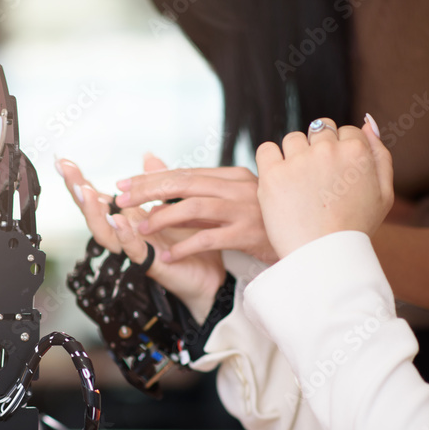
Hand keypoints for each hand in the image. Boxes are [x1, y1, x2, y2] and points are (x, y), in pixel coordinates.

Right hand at [58, 156, 224, 324]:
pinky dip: (124, 235)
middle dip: (78, 193)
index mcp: (129, 217)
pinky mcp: (149, 262)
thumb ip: (158, 182)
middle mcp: (127, 233)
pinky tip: (118, 221)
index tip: (64, 162)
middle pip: (94, 214)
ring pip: (105, 233)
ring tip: (87, 193)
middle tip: (68, 173)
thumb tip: (148, 157)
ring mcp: (135, 248)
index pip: (98, 197)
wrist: (210, 274)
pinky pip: (132, 249)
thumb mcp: (173, 204)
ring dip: (95, 213)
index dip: (80, 180)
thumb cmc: (188, 243)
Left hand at [113, 163, 276, 263]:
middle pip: (183, 183)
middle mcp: (236, 187)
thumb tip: (162, 201)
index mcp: (232, 177)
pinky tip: (167, 256)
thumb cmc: (267, 223)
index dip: (151, 178)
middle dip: (148, 190)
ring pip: (194, 207)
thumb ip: (201, 200)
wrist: (308, 240)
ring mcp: (243, 209)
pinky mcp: (248, 233)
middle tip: (120, 199)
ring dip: (163, 218)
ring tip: (141, 228)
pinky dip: (185, 247)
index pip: (184, 173)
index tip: (124, 184)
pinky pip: (210, 238)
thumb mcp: (233, 205)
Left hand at [255, 118, 393, 257]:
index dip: (339, 152)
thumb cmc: (355, 230)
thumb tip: (368, 124)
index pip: (345, 131)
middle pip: (319, 131)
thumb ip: (380, 155)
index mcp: (356, 152)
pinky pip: (265, 150)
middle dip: (317, 151)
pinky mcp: (273, 174)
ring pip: (293, 140)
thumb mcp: (384, 194)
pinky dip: (269, 160)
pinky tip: (276, 180)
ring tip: (296, 186)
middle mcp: (328, 149)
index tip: (333, 175)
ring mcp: (299, 160)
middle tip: (314, 183)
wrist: (324, 257)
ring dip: (293, 156)